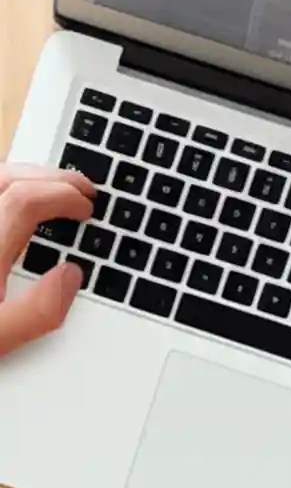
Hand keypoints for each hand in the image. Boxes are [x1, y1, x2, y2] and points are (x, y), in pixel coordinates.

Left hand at [0, 164, 94, 356]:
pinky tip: (8, 201)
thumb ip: (37, 312)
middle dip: (50, 176)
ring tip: (49, 188)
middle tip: (79, 189)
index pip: (25, 201)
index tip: (85, 209)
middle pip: (5, 178)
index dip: (63, 196)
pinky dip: (1, 187)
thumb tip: (69, 276)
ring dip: (23, 175)